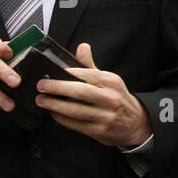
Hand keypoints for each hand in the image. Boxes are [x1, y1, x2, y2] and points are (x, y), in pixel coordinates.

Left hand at [36, 42, 151, 146]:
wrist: (135, 123)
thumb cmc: (117, 98)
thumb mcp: (108, 80)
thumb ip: (91, 65)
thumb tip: (82, 47)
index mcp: (111, 82)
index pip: (87, 74)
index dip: (68, 73)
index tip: (52, 72)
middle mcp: (110, 98)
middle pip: (80, 92)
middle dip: (57, 88)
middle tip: (42, 86)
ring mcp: (106, 116)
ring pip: (76, 110)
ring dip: (55, 105)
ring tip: (41, 101)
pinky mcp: (100, 130)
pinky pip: (76, 124)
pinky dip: (62, 119)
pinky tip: (53, 114)